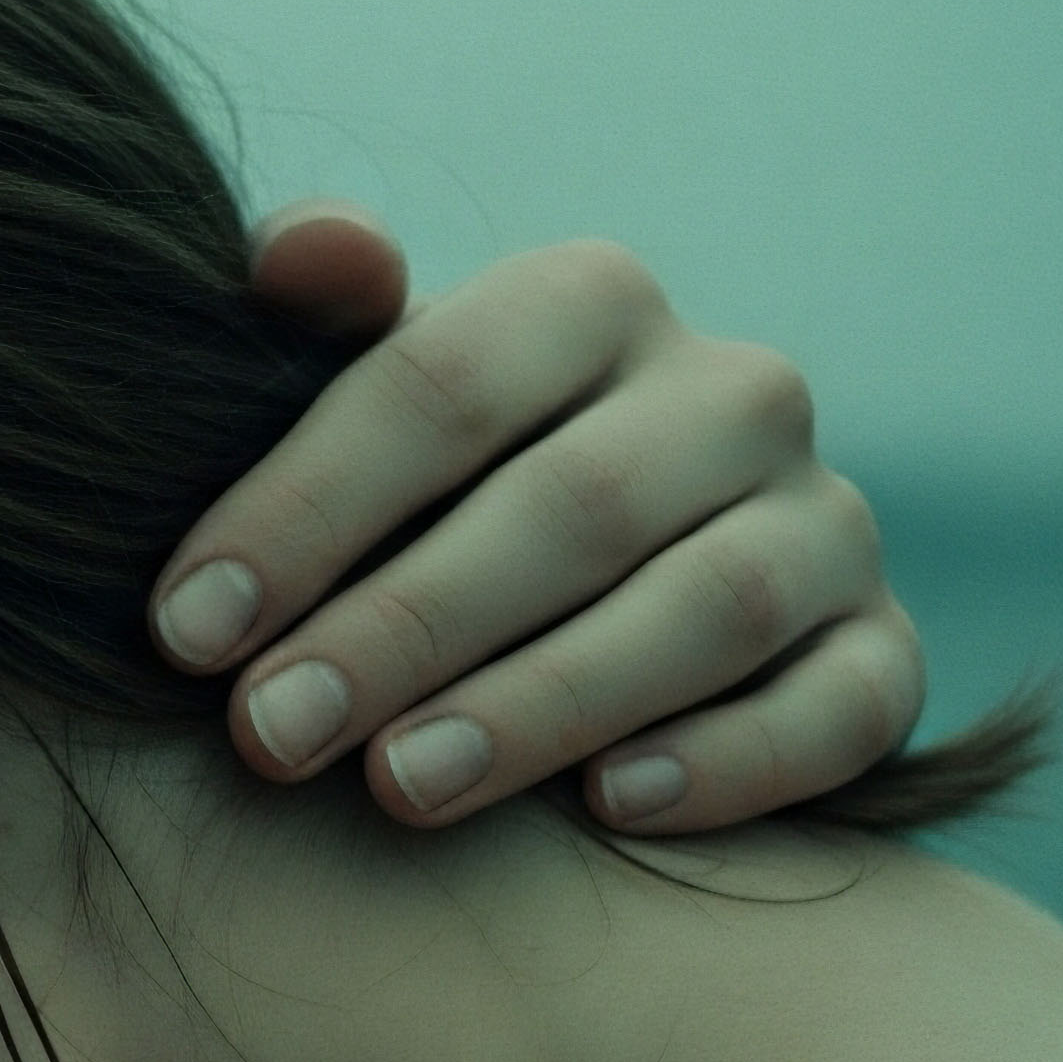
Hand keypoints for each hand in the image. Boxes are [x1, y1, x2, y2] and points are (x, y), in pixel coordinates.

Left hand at [182, 204, 926, 834]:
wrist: (586, 607)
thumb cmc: (423, 499)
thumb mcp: (354, 407)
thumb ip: (317, 328)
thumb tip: (311, 251)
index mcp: (589, 301)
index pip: (442, 383)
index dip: (303, 508)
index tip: (183, 633)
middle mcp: (733, 392)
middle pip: (573, 501)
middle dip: (406, 626)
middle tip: (270, 734)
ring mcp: (824, 521)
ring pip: (709, 603)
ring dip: (548, 701)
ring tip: (404, 787)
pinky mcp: (879, 649)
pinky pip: (842, 705)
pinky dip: (733, 760)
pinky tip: (610, 811)